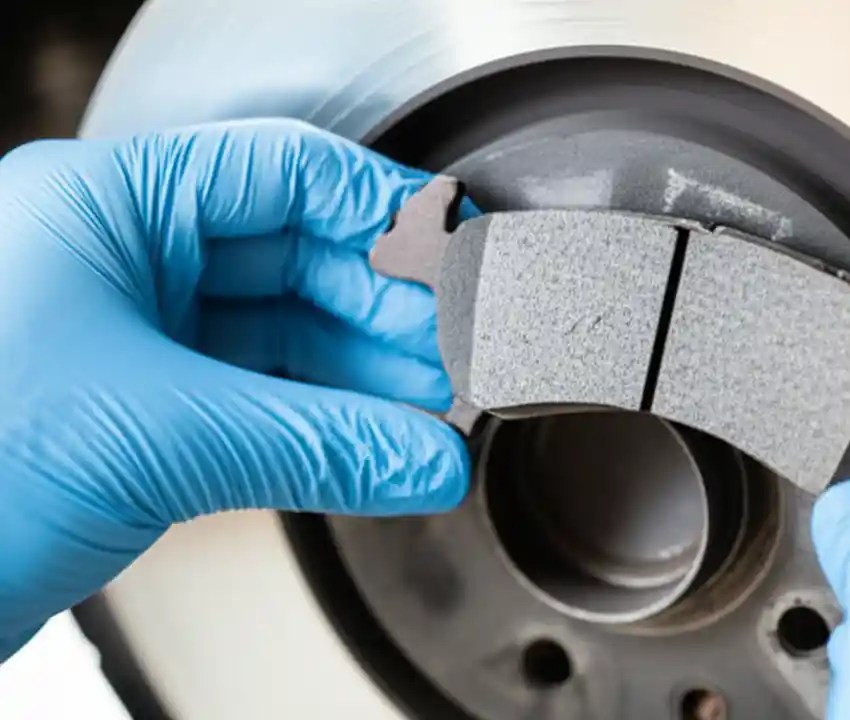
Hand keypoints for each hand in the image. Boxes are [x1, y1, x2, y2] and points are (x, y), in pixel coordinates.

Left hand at [0, 120, 474, 658]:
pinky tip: (371, 449)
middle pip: (292, 258)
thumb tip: (424, 457)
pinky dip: (315, 426)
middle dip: (381, 313)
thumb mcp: (161, 434)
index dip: (382, 210)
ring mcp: (124, 338)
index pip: (282, 172)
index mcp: (105, 206)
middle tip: (454, 359)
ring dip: (358, 379)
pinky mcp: (131, 413)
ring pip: (276, 337)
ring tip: (428, 415)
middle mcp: (115, 260)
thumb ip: (318, 443)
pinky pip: (250, 401)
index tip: (455, 251)